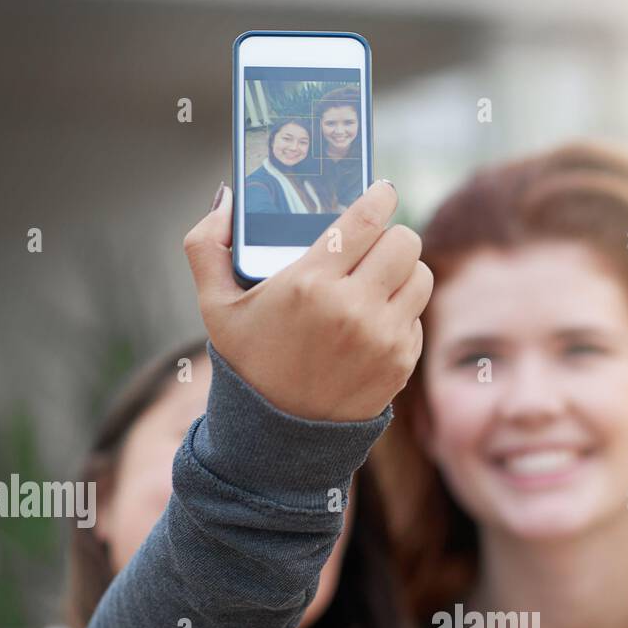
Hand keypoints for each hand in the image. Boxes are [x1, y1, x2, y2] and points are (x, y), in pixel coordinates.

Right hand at [184, 180, 431, 421]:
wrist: (277, 437)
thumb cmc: (247, 364)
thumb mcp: (214, 306)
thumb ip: (207, 244)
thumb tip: (227, 196)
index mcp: (309, 283)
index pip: (366, 219)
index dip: (381, 196)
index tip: (383, 191)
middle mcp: (352, 309)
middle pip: (404, 242)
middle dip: (392, 235)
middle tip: (376, 242)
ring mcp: (382, 338)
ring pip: (420, 276)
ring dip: (404, 271)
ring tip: (381, 278)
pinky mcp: (400, 364)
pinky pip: (417, 317)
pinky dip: (401, 313)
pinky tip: (375, 320)